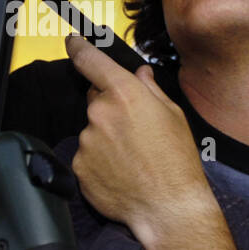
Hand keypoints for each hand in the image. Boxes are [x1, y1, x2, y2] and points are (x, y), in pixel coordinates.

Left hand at [64, 33, 213, 249]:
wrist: (168, 208)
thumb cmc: (177, 162)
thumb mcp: (173, 117)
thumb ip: (151, 90)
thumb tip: (140, 74)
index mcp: (125, 93)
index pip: (90, 60)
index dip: (78, 47)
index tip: (71, 42)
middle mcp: (100, 113)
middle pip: (95, 100)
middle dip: (110, 109)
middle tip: (134, 131)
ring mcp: (87, 141)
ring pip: (91, 130)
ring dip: (105, 138)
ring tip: (131, 158)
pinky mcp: (80, 166)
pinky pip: (87, 155)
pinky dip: (99, 161)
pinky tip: (121, 172)